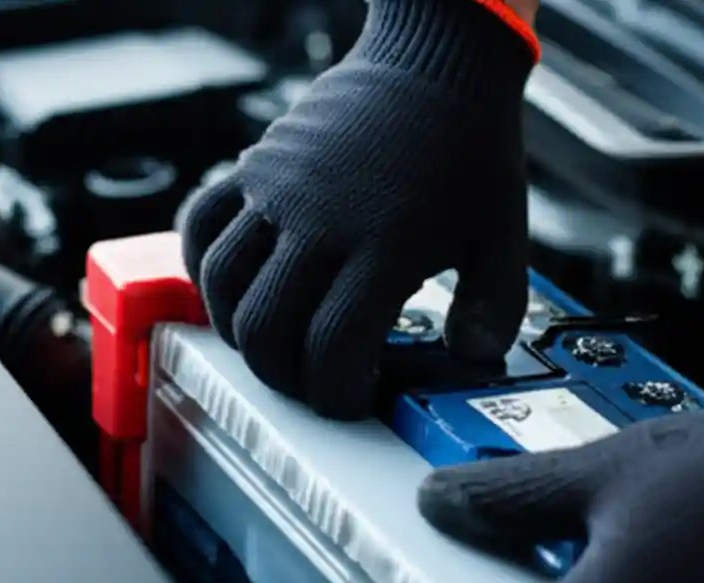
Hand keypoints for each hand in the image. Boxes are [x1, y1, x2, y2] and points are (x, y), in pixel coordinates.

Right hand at [176, 0, 535, 418]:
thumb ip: (494, 306)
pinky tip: (232, 288)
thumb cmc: (469, 150)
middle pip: (265, 329)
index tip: (352, 398)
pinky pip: (200, 225)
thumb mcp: (503, 235)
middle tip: (312, 381)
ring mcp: (277, 191)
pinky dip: (202, 267)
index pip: (331, 349)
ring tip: (274, 341)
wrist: (433, 64)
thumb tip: (473, 358)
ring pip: (222, 285)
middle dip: (284, 377)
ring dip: (239, 331)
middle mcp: (319, 221)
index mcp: (384, 246)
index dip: (336, 395)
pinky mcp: (254, 165)